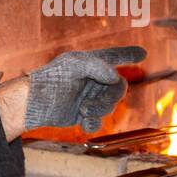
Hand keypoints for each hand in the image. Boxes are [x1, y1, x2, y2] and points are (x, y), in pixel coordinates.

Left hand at [24, 45, 146, 133]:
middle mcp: (93, 79)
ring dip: (99, 111)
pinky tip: (83, 123)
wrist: (33, 105)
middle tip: (88, 105)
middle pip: (118, 89)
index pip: (114, 56)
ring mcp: (89, 97)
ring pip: (109, 107)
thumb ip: (95, 66)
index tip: (143, 53)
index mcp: (91, 63)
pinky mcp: (83, 114)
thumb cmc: (50, 80)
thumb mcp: (71, 66)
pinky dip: (93, 124)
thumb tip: (115, 76)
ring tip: (81, 111)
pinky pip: (98, 122)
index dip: (128, 55)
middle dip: (108, 99)